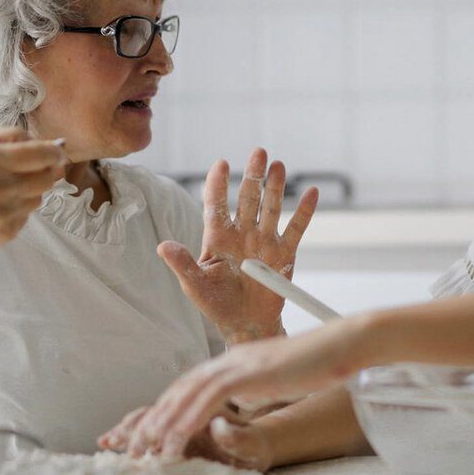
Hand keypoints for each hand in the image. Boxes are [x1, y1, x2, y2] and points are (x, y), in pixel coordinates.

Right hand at [0, 127, 65, 249]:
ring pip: (40, 196)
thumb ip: (11, 136)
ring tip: (6, 187)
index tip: (56, 150)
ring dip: (31, 189)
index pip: (43, 155)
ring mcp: (2, 214)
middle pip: (49, 177)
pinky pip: (28, 215)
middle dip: (47, 169)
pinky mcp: (5, 232)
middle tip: (34, 166)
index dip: (55, 151)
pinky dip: (19, 207)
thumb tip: (51, 142)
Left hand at [105, 318, 365, 460]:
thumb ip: (253, 387)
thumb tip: (240, 402)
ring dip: (166, 421)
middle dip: (156, 418)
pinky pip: (211, 396)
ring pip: (189, 392)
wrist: (340, 344)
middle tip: (135, 445)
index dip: (168, 408)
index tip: (152, 433)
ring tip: (149, 448)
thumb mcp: (276, 378)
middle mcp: (230, 359)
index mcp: (235, 360)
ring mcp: (239, 363)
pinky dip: (191, 416)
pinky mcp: (250, 371)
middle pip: (181, 387)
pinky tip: (178, 435)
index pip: (191, 384)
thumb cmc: (317, 363)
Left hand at [158, 148, 317, 343]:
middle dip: (253, 176)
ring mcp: (264, 241)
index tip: (221, 164)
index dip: (218, 184)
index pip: (216, 205)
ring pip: (271, 208)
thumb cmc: (216, 303)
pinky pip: (296, 229)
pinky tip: (311, 193)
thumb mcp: (195, 285)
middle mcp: (242, 233)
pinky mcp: (284, 254)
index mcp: (217, 237)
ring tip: (278, 165)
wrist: (245, 323)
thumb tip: (162, 246)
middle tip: (258, 152)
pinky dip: (304, 212)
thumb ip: (182, 264)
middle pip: (248, 199)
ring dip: (275, 187)